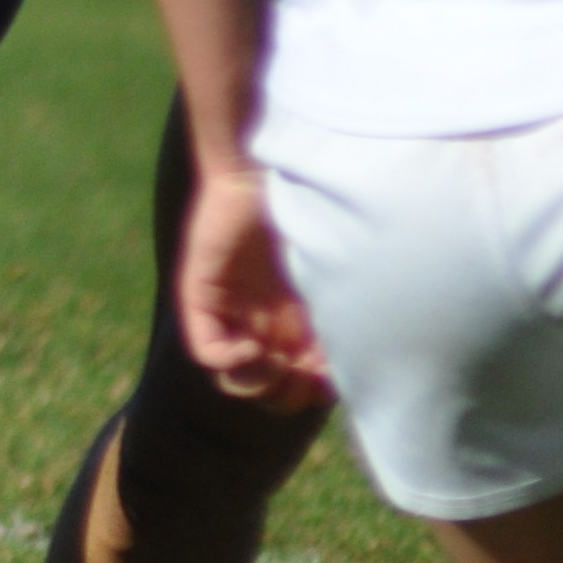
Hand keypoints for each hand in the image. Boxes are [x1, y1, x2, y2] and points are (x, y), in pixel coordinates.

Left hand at [177, 166, 332, 406]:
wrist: (269, 167)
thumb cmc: (316, 209)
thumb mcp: (337, 272)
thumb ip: (346, 315)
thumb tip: (360, 369)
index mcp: (299, 318)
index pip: (300, 381)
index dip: (315, 392)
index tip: (331, 378)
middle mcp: (265, 319)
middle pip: (268, 388)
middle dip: (287, 395)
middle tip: (301, 375)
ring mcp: (231, 310)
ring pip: (235, 377)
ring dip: (259, 382)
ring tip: (274, 361)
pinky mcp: (202, 296)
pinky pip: (206, 350)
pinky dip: (230, 360)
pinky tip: (252, 344)